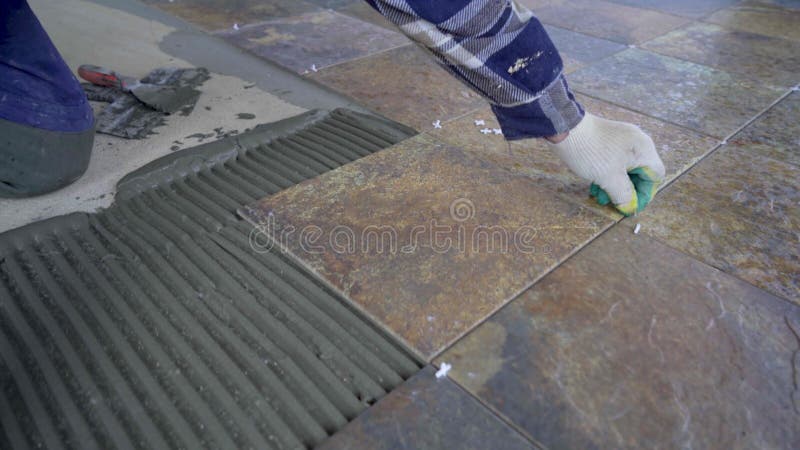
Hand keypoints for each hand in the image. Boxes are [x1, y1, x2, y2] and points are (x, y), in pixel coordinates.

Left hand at [547, 114, 664, 215]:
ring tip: (599, 196)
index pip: (655, 176)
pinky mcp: (609, 139)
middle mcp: (638, 142)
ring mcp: (623, 139)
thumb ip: (623, 195)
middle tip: (612, 203)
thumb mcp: (609, 179)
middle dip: (626, 190)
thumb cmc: (591, 153)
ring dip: (614, 185)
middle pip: (640, 172)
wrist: (566, 128)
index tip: (630, 206)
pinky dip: (607, 174)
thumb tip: (630, 207)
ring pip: (625, 168)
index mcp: (644, 149)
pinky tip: (594, 184)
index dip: (645, 194)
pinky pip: (614, 161)